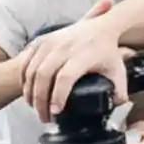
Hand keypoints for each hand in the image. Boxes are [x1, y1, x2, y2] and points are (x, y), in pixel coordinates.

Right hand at [21, 0, 127, 121]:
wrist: (99, 26)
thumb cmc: (107, 52)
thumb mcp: (117, 70)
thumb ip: (119, 90)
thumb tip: (118, 109)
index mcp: (83, 54)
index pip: (66, 77)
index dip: (58, 96)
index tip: (56, 111)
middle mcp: (64, 46)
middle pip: (44, 76)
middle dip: (40, 101)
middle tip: (45, 117)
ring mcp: (49, 42)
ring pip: (32, 71)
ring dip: (30, 94)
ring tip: (37, 109)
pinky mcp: (40, 41)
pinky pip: (26, 63)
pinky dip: (24, 81)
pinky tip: (29, 94)